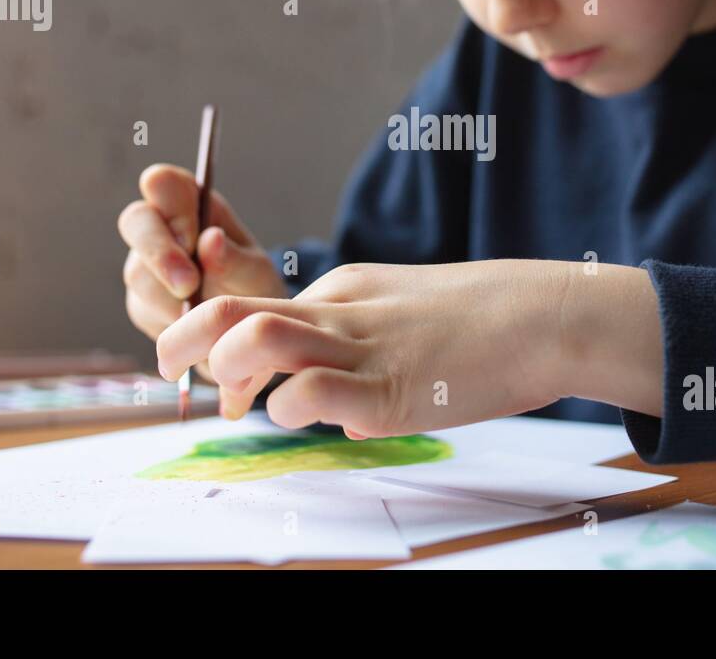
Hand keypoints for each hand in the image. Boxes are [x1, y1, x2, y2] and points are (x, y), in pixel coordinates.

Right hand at [118, 163, 289, 413]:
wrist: (248, 331)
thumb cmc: (254, 286)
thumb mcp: (256, 272)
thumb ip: (234, 258)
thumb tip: (211, 239)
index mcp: (191, 204)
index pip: (163, 183)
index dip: (170, 206)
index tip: (194, 240)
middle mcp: (161, 227)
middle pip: (135, 221)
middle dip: (160, 253)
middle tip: (189, 285)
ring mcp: (145, 264)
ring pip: (137, 272)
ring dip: (170, 296)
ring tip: (207, 313)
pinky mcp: (141, 301)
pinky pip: (143, 310)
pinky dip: (171, 321)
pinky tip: (197, 328)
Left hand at [155, 259, 663, 434]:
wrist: (545, 314)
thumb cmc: (482, 319)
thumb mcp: (405, 313)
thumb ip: (360, 347)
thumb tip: (329, 410)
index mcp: (342, 292)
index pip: (251, 306)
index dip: (213, 345)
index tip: (222, 384)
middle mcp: (340, 314)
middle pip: (232, 310)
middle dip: (183, 342)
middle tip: (170, 373)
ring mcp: (362, 351)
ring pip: (260, 340)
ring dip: (231, 374)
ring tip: (242, 405)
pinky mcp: (390, 393)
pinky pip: (314, 395)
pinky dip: (292, 411)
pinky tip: (315, 422)